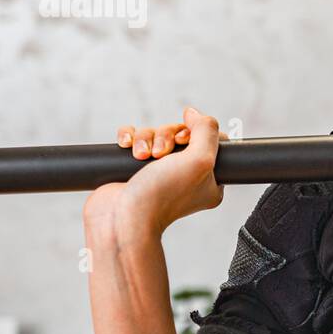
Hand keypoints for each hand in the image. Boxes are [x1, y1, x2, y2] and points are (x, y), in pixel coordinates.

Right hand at [83, 107, 226, 235]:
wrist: (122, 219)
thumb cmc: (162, 196)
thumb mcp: (200, 160)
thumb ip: (207, 131)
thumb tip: (194, 114)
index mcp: (208, 180)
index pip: (210, 141)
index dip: (195, 133)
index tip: (184, 140)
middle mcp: (184, 177)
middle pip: (178, 134)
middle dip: (166, 136)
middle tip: (160, 153)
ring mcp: (157, 173)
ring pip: (154, 135)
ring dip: (146, 138)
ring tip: (141, 156)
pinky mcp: (132, 170)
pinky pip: (133, 139)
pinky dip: (129, 137)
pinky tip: (126, 146)